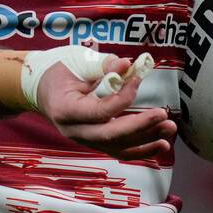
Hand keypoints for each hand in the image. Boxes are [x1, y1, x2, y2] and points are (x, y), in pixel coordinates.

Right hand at [39, 55, 175, 160]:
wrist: (42, 88)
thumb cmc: (60, 71)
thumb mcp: (77, 62)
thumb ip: (103, 65)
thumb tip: (128, 66)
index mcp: (65, 109)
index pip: (98, 112)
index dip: (121, 99)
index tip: (137, 80)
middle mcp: (74, 130)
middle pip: (109, 135)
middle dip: (140, 127)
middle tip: (163, 115)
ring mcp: (84, 139)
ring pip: (117, 147)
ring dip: (147, 140)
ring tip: (169, 129)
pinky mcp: (94, 142)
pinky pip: (119, 150)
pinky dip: (141, 149)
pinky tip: (161, 144)